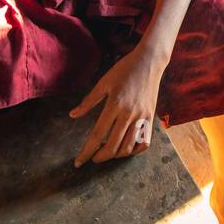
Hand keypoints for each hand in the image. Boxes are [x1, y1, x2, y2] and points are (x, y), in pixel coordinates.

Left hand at [70, 47, 164, 166]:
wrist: (149, 61)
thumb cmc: (124, 69)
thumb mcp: (103, 82)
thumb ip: (88, 101)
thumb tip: (72, 115)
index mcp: (114, 104)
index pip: (98, 135)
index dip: (87, 151)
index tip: (78, 162)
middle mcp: (129, 113)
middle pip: (113, 146)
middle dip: (100, 157)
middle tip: (92, 157)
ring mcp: (142, 117)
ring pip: (128, 147)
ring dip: (115, 155)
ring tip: (107, 152)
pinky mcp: (151, 117)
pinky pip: (144, 142)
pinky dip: (134, 150)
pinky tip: (125, 148)